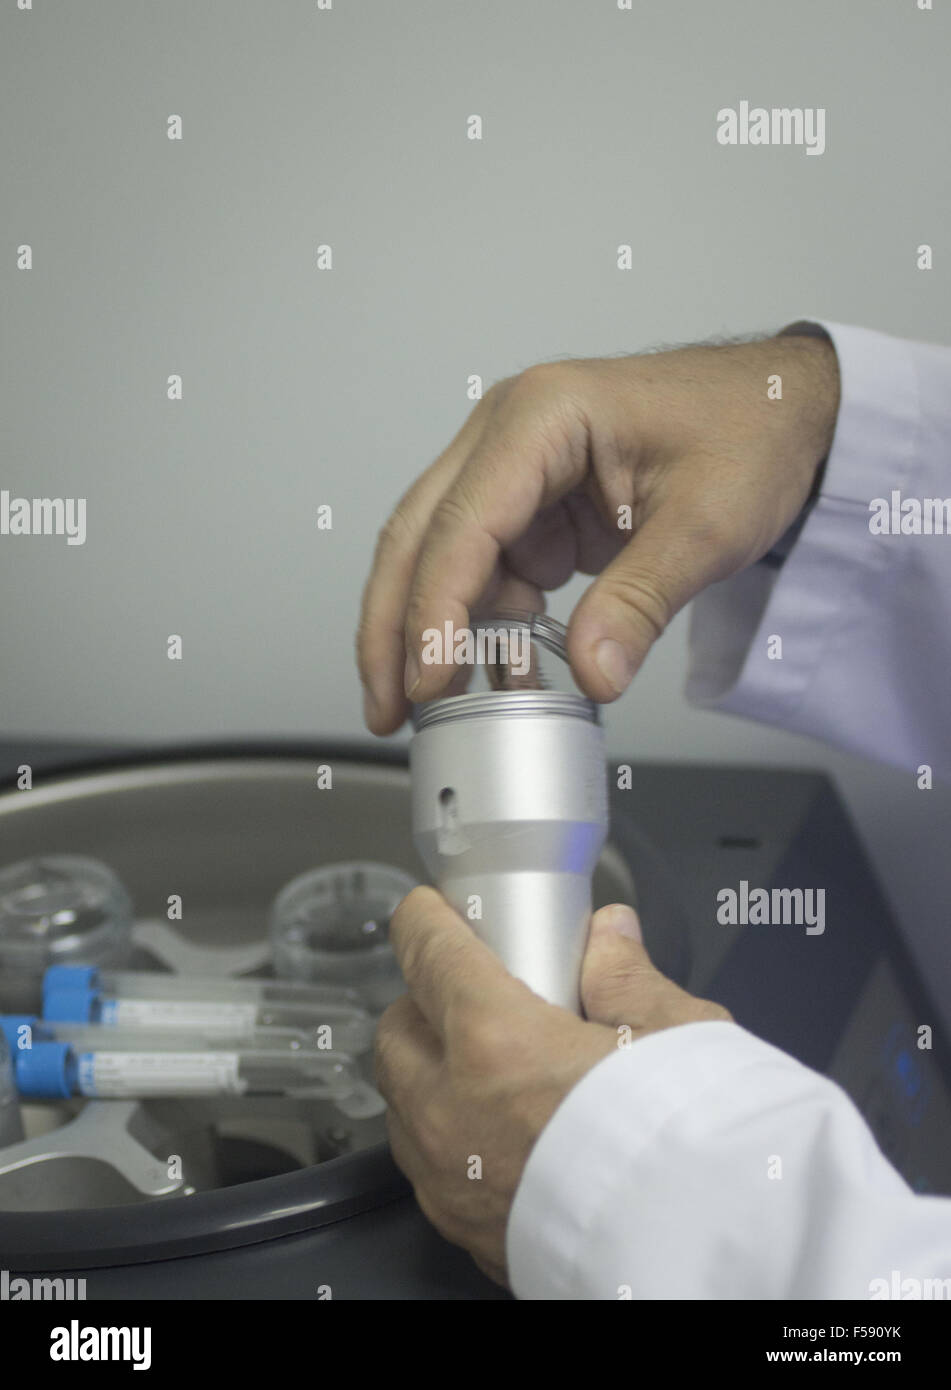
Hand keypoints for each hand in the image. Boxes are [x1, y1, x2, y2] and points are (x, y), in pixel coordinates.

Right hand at [357, 334, 839, 730]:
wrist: (788, 410)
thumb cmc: (753, 429)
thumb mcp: (707, 525)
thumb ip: (640, 603)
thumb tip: (590, 675)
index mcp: (543, 416)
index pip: (461, 524)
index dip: (434, 611)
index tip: (425, 682)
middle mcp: (511, 434)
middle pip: (419, 536)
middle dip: (395, 629)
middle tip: (387, 708)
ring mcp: (516, 469)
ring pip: (443, 559)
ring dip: (444, 633)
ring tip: (457, 703)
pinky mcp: (533, 503)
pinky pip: (490, 571)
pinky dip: (490, 625)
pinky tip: (506, 669)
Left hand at [374, 886, 731, 1286]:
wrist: (707, 1254)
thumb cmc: (690, 1148)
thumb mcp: (676, 1031)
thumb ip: (627, 975)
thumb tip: (608, 938)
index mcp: (496, 1043)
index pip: (427, 953)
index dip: (425, 919)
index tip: (431, 910)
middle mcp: (453, 1113)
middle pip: (396, 1031)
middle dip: (424, 1002)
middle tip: (474, 992)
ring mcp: (450, 1181)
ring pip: (401, 1105)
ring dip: (429, 1074)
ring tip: (492, 1067)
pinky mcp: (464, 1231)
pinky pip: (428, 1171)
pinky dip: (449, 1139)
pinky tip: (504, 1134)